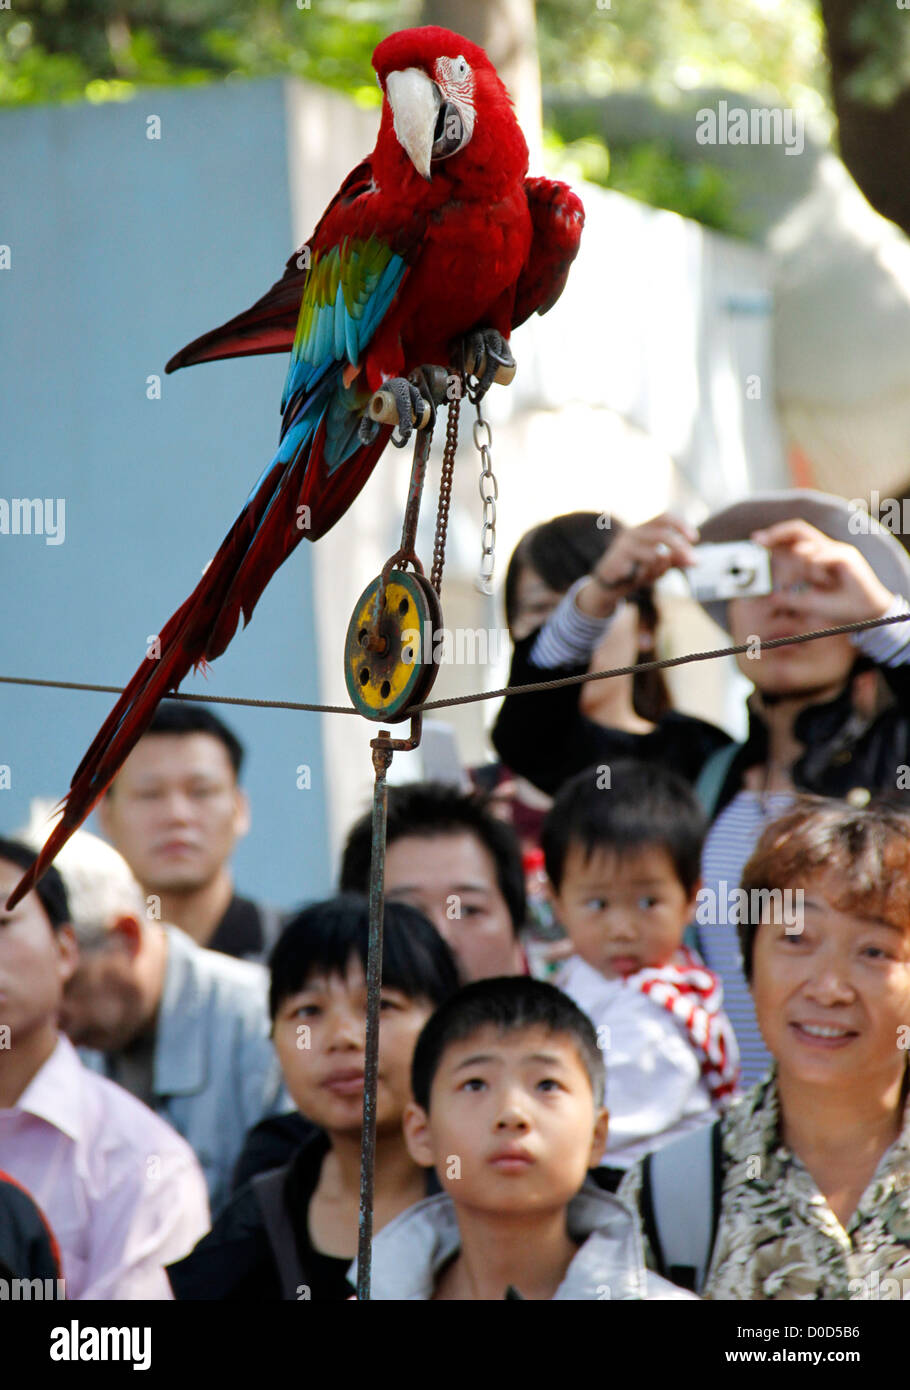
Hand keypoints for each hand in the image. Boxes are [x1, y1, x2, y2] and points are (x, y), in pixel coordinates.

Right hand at [577, 513, 698, 618]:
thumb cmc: (636, 570)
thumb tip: (696, 561)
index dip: (680, 524)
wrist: (610, 586)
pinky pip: (640, 566)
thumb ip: (676, 560)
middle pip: (661, 533)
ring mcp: (624, 546)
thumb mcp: (660, 565)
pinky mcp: (617, 560)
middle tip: (693, 560)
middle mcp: (633, 533)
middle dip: (679, 546)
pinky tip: (641, 576)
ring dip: (664, 564)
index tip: (695, 538)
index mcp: (644, 529)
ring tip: (660, 573)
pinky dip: (649, 572)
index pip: (663, 517)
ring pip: (652, 551)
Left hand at [749, 520, 894, 626]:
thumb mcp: (808, 602)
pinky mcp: (848, 557)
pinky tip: (816, 573)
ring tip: (802, 570)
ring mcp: (836, 551)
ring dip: (800, 555)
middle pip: (799, 529)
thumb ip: (790, 597)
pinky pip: (828, 554)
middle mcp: (824, 549)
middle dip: (777, 532)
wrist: (867, 615)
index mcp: (814, 556)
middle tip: (760, 540)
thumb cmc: (840, 606)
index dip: (773, 537)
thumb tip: (769, 596)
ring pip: (811, 542)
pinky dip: (818, 562)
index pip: (792, 540)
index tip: (755, 540)